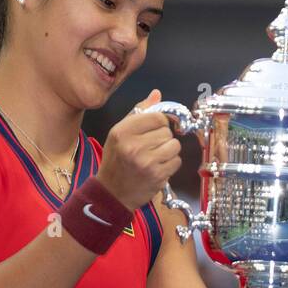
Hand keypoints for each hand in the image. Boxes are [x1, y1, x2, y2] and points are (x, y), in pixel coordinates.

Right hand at [96, 89, 182, 210]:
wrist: (111, 193)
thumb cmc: (116, 161)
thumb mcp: (119, 134)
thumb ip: (138, 112)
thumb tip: (157, 94)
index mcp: (122, 131)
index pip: (157, 117)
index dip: (159, 123)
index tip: (154, 131)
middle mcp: (134, 146)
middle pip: (167, 131)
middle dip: (163, 139)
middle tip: (151, 148)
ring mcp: (146, 162)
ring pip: (175, 145)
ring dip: (169, 151)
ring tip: (155, 158)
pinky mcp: (157, 176)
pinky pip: (177, 162)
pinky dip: (170, 165)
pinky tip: (158, 168)